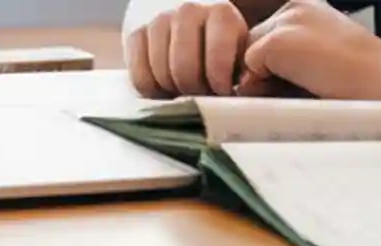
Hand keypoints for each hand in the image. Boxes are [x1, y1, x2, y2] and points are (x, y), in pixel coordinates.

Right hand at [125, 1, 250, 97]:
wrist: (188, 23)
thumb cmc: (219, 49)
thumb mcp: (238, 54)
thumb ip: (244, 73)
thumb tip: (236, 98)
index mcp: (221, 14)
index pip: (217, 59)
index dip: (218, 85)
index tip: (221, 93)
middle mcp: (188, 11)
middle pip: (184, 70)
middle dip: (193, 91)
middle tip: (200, 95)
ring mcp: (159, 20)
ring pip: (160, 74)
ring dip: (172, 91)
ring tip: (183, 90)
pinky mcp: (136, 33)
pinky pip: (139, 77)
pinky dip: (150, 90)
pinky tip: (163, 88)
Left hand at [240, 0, 380, 97]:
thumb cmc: (359, 85)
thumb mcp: (317, 64)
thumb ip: (284, 63)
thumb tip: (245, 81)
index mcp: (307, 9)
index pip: (265, 37)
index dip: (274, 66)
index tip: (305, 79)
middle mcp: (294, 7)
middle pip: (252, 44)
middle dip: (265, 71)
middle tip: (304, 86)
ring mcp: (286, 21)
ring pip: (247, 56)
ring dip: (264, 79)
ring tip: (303, 88)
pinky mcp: (278, 41)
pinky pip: (249, 70)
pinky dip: (266, 86)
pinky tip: (300, 86)